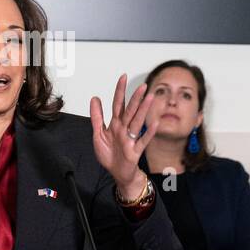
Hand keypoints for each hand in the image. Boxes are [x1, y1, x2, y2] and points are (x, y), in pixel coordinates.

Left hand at [90, 73, 156, 197]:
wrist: (116, 172)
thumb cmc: (109, 154)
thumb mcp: (98, 134)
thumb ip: (96, 117)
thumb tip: (95, 98)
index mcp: (115, 124)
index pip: (117, 104)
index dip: (120, 91)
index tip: (123, 77)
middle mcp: (124, 129)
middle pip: (130, 111)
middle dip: (136, 98)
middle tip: (143, 85)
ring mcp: (130, 139)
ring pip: (138, 122)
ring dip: (144, 110)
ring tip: (151, 97)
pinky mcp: (135, 151)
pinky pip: (143, 140)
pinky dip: (148, 132)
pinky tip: (154, 123)